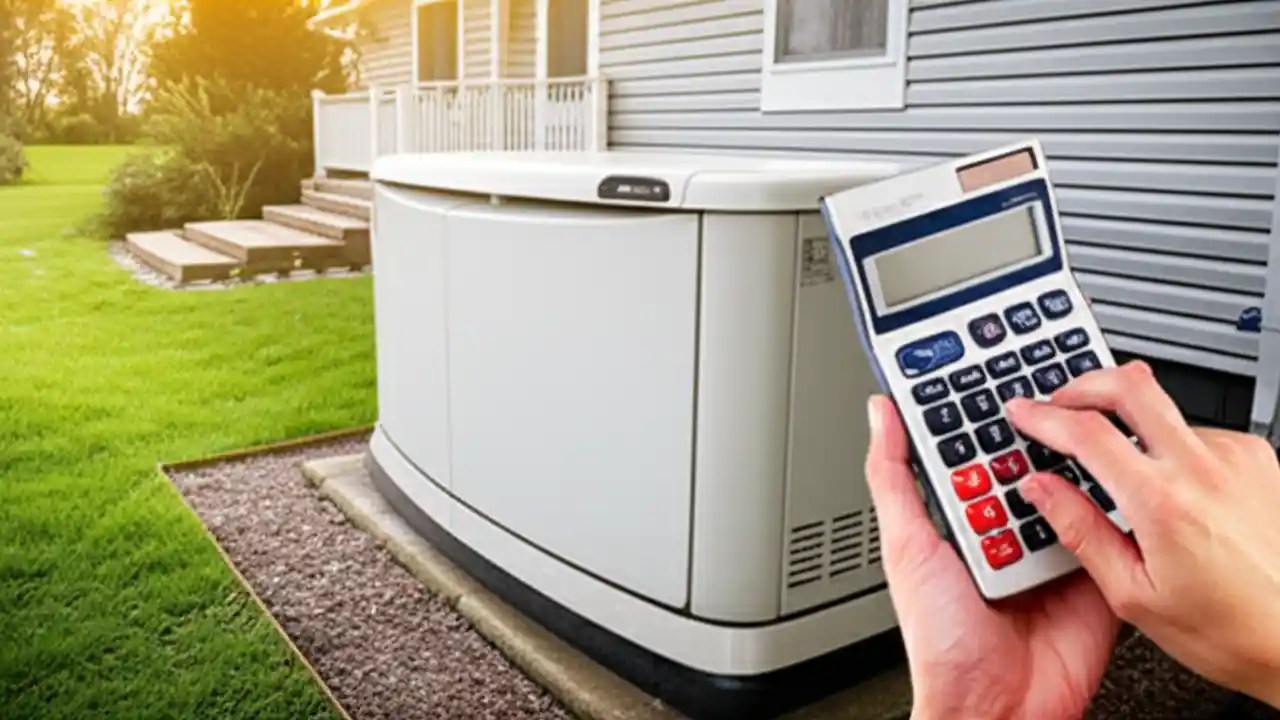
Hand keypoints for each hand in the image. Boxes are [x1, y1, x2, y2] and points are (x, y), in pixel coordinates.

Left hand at [865, 395, 1118, 719]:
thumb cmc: (941, 644)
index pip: (974, 447)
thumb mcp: (905, 547)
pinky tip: (1109, 476)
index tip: (988, 367)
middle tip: (1041, 393)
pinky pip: (1110, 527)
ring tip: (1074, 426)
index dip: (981, 411)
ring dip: (1075, 461)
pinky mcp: (1094, 570)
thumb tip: (881, 412)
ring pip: (1071, 483)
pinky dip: (1113, 506)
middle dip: (1035, 429)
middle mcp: (1008, 525)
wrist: (995, 709)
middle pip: (1028, 458)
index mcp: (962, 516)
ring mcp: (1052, 545)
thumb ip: (894, 478)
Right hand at [1006, 361, 1279, 706]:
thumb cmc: (1230, 630)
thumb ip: (1080, 532)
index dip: (1043, 416)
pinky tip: (1166, 481)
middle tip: (1058, 402)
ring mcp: (1236, 458)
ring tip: (1116, 461)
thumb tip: (1041, 490)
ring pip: (1163, 410)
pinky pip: (1196, 432)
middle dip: (1082, 384)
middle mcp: (1204, 469)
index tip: (1022, 412)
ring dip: (1129, 424)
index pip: (1087, 432)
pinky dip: (1169, 446)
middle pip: (1130, 385)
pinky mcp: (1257, 459)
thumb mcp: (1132, 595)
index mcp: (1163, 503)